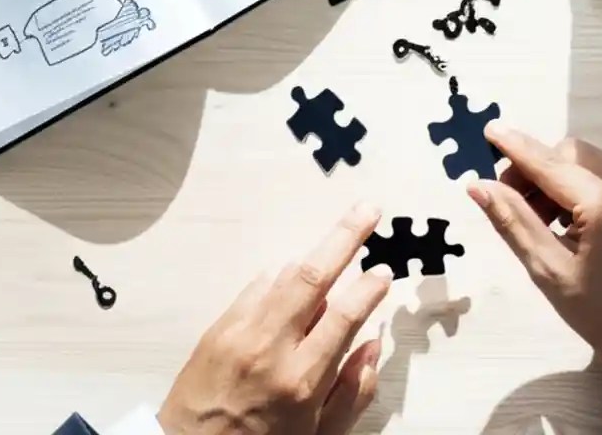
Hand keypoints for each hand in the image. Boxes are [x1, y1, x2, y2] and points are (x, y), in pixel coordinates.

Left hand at [157, 203, 392, 434]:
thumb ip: (353, 392)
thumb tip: (372, 344)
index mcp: (302, 380)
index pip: (344, 316)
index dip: (369, 288)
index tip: (384, 272)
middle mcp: (270, 348)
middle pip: (311, 276)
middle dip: (344, 237)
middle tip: (369, 209)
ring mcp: (239, 333)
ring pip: (281, 276)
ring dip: (311, 262)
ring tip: (331, 259)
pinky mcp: (217, 328)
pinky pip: (255, 290)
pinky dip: (277, 282)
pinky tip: (288, 290)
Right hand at [468, 125, 601, 409]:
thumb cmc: (598, 313)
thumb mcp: (547, 269)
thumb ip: (513, 221)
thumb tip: (479, 185)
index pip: (550, 164)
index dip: (517, 148)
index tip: (488, 132)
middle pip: (571, 153)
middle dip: (536, 169)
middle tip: (512, 202)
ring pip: (589, 159)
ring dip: (558, 176)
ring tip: (541, 217)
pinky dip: (582, 183)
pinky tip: (569, 218)